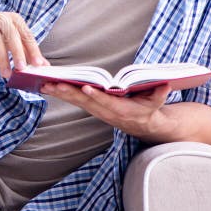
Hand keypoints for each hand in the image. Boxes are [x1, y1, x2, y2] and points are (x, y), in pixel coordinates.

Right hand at [0, 6, 47, 78]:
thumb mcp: (10, 34)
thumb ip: (25, 48)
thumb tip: (43, 65)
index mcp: (14, 19)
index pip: (26, 35)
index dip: (33, 50)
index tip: (39, 64)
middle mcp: (1, 19)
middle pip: (11, 35)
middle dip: (17, 52)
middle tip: (22, 68)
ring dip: (2, 59)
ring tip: (6, 75)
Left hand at [40, 82, 170, 137]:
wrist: (143, 125)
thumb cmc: (150, 110)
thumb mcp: (157, 103)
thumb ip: (159, 94)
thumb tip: (165, 85)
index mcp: (121, 110)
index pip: (106, 102)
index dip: (96, 95)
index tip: (85, 87)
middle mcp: (105, 111)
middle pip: (85, 101)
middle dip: (68, 93)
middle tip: (52, 85)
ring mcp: (97, 111)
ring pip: (76, 101)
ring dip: (60, 93)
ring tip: (45, 85)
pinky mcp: (91, 108)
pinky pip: (75, 100)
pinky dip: (62, 94)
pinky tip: (49, 87)